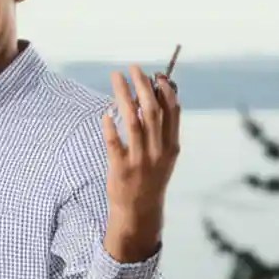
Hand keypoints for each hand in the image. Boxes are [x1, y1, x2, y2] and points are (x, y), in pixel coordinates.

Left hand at [100, 64, 180, 260]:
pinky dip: (110, 126)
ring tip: (117, 79)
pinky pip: (114, 143)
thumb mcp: (164, 155)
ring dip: (124, 96)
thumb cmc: (151, 177)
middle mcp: (158, 151)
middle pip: (152, 111)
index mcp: (171, 146)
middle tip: (133, 69)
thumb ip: (163, 130)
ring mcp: (140, 160)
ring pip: (133, 121)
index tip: (156, 74)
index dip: (165, 89)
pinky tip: (105, 113)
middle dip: (143, 86)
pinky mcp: (121, 168)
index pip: (172, 111)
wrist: (139, 210)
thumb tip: (158, 97)